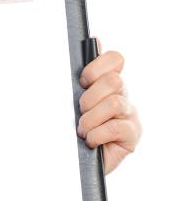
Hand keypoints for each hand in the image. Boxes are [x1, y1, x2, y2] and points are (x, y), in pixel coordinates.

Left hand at [77, 37, 141, 174]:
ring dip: (91, 118)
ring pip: (114, 103)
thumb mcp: (68, 98)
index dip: (97, 66)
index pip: (115, 59)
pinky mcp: (132, 136)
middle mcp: (122, 96)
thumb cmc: (69, 127)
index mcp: (106, 83)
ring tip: (83, 129)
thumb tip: (94, 40)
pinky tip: (91, 140)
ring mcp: (129, 116)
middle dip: (89, 97)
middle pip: (114, 80)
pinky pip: (117, 127)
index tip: (82, 81)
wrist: (71, 161)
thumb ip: (80, 73)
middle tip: (79, 111)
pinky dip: (97, 134)